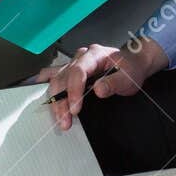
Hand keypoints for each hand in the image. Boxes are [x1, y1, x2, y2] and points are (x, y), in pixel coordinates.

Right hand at [36, 39, 167, 129]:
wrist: (132, 64)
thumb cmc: (130, 68)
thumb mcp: (129, 77)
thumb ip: (115, 82)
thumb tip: (98, 89)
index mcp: (94, 54)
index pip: (78, 71)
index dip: (74, 90)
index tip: (75, 108)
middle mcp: (81, 57)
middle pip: (63, 78)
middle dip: (62, 101)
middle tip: (65, 120)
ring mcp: (74, 63)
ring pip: (57, 80)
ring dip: (56, 101)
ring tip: (60, 118)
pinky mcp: (71, 71)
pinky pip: (53, 75)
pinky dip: (47, 86)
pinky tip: (43, 96)